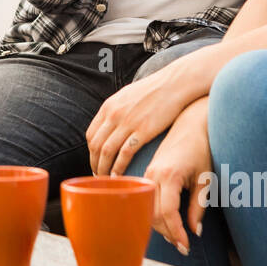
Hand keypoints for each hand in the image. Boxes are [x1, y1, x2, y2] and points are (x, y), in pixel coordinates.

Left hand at [87, 45, 216, 176]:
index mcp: (109, 107)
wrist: (175, 84)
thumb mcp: (128, 96)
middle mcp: (114, 115)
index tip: (96, 163)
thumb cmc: (155, 90)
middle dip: (95, 164)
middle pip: (96, 145)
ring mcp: (127, 123)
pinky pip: (125, 153)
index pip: (91, 135)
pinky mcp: (143, 130)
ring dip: (104, 169)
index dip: (91, 153)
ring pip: (107, 151)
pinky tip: (120, 176)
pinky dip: (119, 167)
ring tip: (109, 181)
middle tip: (99, 177)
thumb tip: (111, 123)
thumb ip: (117, 110)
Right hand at [144, 97, 213, 254]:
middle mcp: (154, 174)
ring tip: (177, 235)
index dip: (176, 232)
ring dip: (161, 225)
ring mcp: (148, 173)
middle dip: (168, 232)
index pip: (168, 212)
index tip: (186, 246)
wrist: (191, 124)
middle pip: (154, 213)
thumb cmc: (201, 149)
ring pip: (147, 208)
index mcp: (169, 175)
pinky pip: (146, 199)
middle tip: (183, 245)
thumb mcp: (205, 179)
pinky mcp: (147, 173)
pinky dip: (155, 213)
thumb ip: (199, 206)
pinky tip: (168, 220)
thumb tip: (195, 232)